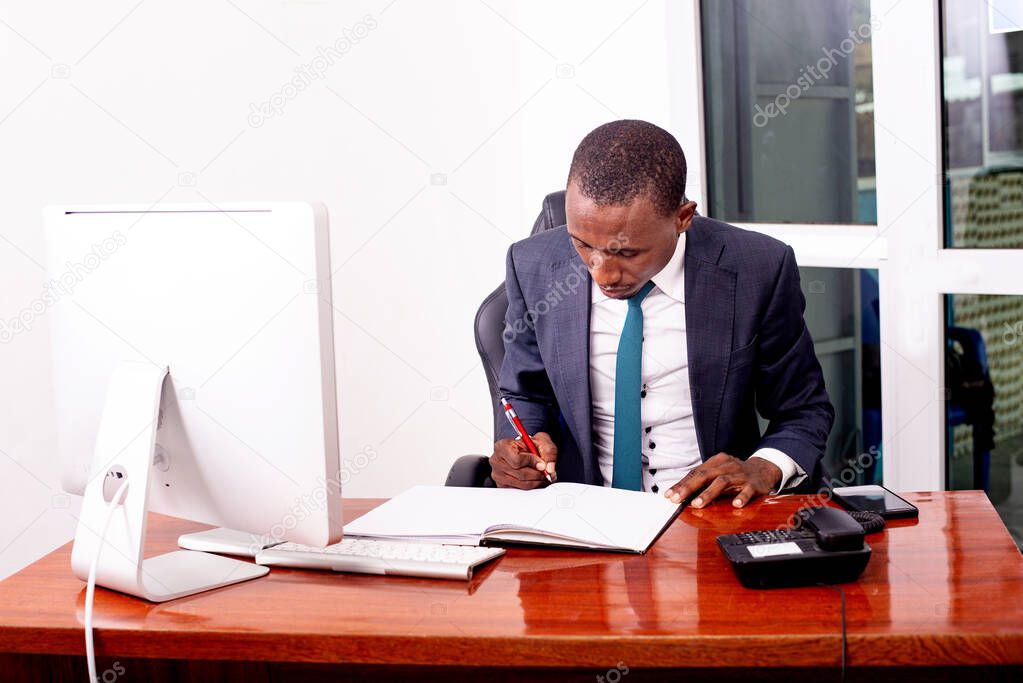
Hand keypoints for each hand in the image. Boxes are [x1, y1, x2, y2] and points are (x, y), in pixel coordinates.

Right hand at [489, 432, 557, 488]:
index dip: (532, 462)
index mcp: (502, 446)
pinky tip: (537, 481)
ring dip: (537, 482)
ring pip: (521, 484)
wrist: (523, 450)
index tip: (542, 463)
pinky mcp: (502, 485)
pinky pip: (519, 490)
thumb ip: (548, 452)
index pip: (517, 459)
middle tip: (548, 473)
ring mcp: (498, 474)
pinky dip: (531, 487)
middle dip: (538, 475)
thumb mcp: (541, 440)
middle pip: (520, 474)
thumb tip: (549, 468)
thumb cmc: (529, 444)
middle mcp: (497, 461)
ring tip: (544, 477)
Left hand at [664, 453, 780, 507]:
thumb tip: (681, 494)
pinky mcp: (754, 484)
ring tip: (697, 504)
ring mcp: (740, 475)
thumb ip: (703, 482)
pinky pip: (747, 490)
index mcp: (716, 462)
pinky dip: (741, 497)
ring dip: (709, 493)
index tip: (669, 495)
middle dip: (689, 487)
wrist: (763, 469)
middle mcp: (727, 466)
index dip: (681, 484)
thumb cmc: (735, 474)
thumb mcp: (719, 473)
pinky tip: (735, 504)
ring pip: (722, 482)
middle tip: (677, 499)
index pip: (695, 472)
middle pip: (705, 475)